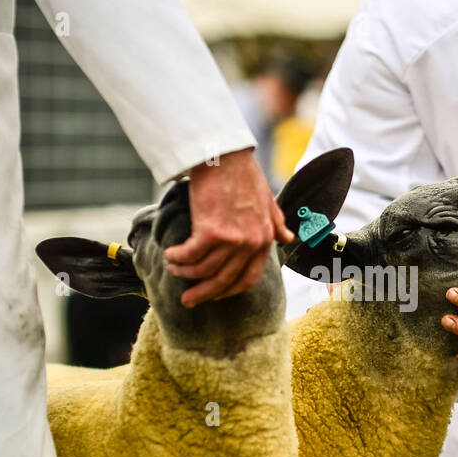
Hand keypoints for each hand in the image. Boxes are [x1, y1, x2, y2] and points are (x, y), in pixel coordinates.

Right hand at [164, 148, 293, 306]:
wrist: (225, 156)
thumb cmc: (243, 174)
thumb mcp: (268, 200)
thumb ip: (276, 221)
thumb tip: (287, 237)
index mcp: (264, 239)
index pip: (249, 277)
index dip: (230, 289)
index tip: (215, 294)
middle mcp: (250, 243)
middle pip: (224, 280)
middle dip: (203, 293)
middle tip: (188, 300)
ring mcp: (232, 240)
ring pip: (203, 270)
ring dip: (185, 272)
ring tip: (173, 268)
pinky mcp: (211, 232)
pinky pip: (190, 256)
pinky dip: (178, 258)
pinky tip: (170, 255)